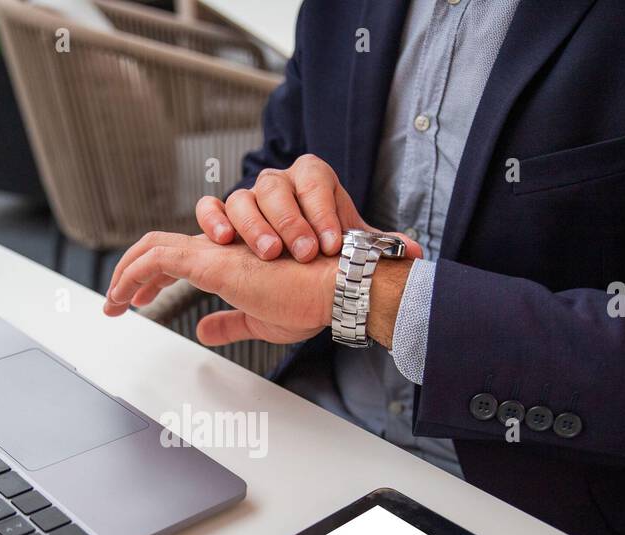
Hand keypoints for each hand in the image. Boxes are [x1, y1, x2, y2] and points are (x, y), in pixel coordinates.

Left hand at [103, 232, 333, 344]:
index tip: (138, 301)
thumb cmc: (311, 300)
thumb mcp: (260, 320)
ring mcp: (215, 251)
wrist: (334, 288)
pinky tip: (125, 297)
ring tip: (114, 303)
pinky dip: (134, 274)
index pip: (178, 258)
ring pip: (153, 246)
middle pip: (159, 246)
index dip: (151, 278)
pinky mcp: (213, 259)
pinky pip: (159, 256)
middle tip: (115, 302)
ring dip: (126, 274)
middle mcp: (219, 249)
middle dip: (131, 272)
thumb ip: (229, 323)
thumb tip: (204, 331)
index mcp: (228, 261)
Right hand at [195, 153, 423, 261]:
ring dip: (255, 227)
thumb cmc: (325, 252)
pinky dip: (214, 219)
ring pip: (243, 197)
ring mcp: (248, 199)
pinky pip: (210, 206)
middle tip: (304, 253)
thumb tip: (414, 252)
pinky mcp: (223, 217)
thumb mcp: (350, 249)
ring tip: (270, 255)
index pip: (315, 181)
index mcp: (313, 180)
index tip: (333, 245)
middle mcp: (278, 184)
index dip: (323, 210)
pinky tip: (224, 241)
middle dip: (291, 222)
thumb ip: (376, 249)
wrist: (299, 264)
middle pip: (276, 188)